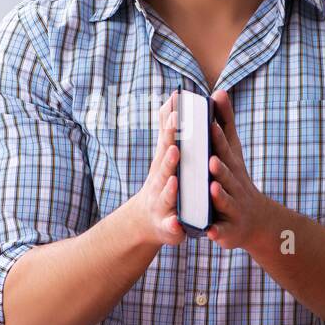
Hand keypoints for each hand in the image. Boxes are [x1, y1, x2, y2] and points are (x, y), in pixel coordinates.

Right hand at [127, 90, 185, 246]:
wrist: (147, 220)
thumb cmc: (162, 181)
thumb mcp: (164, 155)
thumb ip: (169, 129)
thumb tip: (173, 98)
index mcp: (163, 165)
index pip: (168, 144)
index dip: (171, 130)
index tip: (177, 113)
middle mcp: (158, 183)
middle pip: (163, 169)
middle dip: (169, 159)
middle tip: (176, 147)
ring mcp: (161, 204)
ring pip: (165, 196)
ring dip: (169, 190)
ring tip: (175, 182)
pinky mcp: (167, 225)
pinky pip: (170, 225)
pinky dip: (172, 224)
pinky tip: (176, 224)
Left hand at [206, 89, 270, 250]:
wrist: (257, 221)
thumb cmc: (237, 180)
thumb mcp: (233, 152)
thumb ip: (226, 123)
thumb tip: (219, 91)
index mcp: (231, 167)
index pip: (225, 150)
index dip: (218, 139)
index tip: (209, 125)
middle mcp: (236, 186)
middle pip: (228, 176)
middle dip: (221, 168)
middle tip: (211, 159)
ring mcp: (234, 208)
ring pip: (227, 202)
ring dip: (220, 196)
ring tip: (211, 189)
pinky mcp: (229, 230)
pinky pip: (222, 231)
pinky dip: (217, 232)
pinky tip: (210, 232)